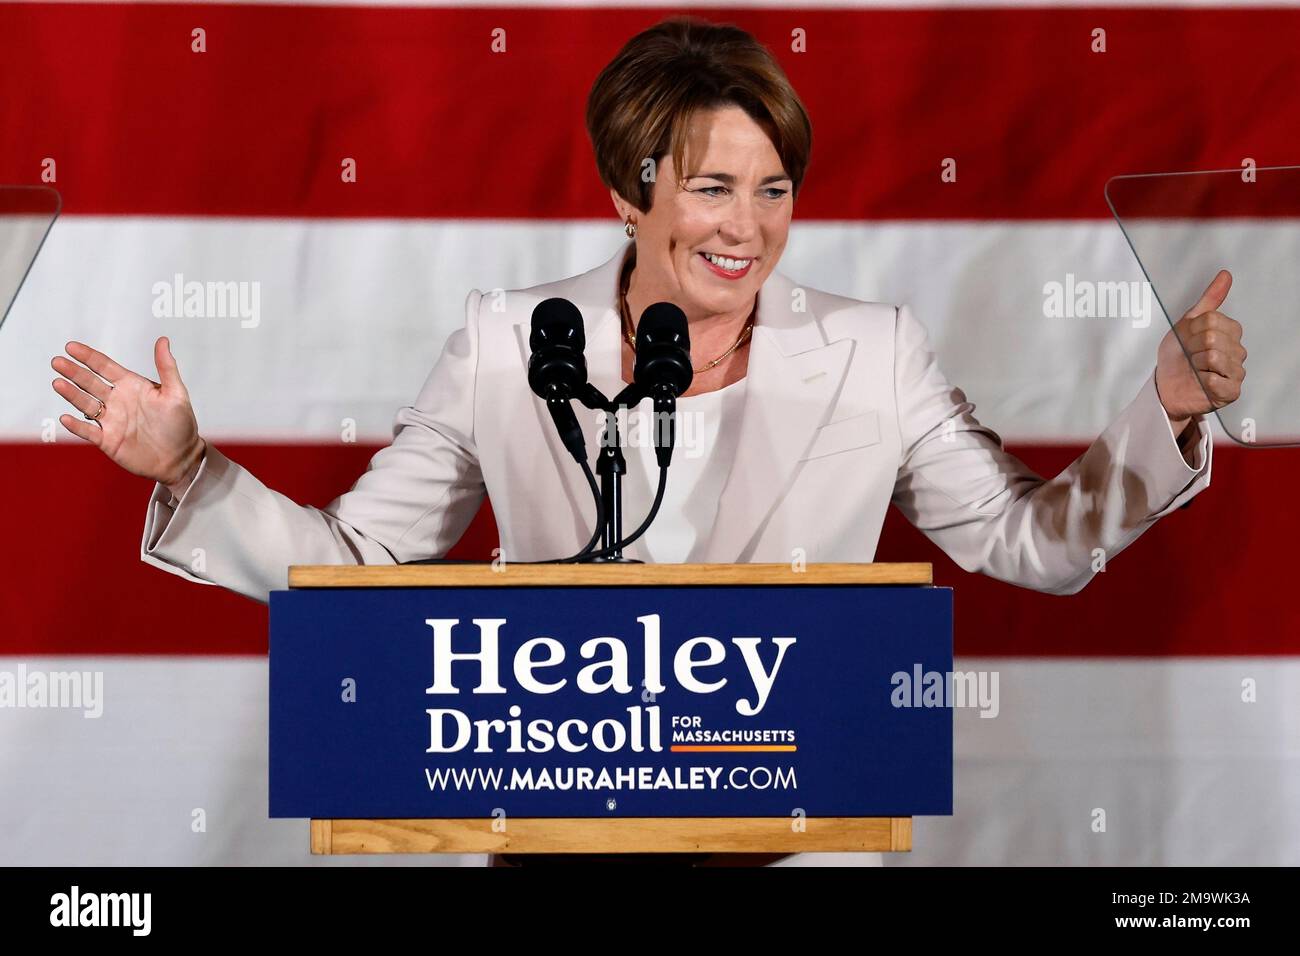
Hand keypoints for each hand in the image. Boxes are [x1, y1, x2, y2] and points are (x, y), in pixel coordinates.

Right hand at [51, 337, 205, 492]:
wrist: (180, 459)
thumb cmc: (181, 426)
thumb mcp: (176, 394)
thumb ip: (167, 367)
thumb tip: (163, 340)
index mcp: (132, 386)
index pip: (105, 367)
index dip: (88, 357)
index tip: (72, 347)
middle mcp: (118, 401)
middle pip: (90, 383)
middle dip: (74, 372)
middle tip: (58, 362)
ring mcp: (111, 420)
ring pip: (86, 404)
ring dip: (72, 394)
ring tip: (58, 383)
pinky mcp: (108, 440)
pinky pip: (88, 431)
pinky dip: (77, 426)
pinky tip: (66, 417)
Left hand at [1155, 269, 1245, 430]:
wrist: (1165, 384)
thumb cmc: (1178, 355)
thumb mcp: (1188, 323)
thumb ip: (1209, 300)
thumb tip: (1225, 275)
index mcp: (1230, 333)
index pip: (1212, 320)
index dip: (1192, 330)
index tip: (1187, 340)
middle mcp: (1238, 351)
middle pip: (1212, 338)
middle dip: (1192, 348)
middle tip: (1189, 356)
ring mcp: (1236, 372)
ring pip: (1214, 357)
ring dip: (1195, 364)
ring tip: (1194, 369)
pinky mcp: (1231, 392)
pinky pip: (1216, 381)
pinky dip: (1202, 381)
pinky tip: (1201, 382)